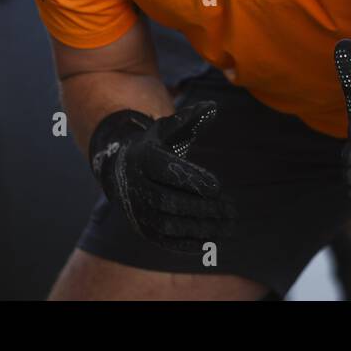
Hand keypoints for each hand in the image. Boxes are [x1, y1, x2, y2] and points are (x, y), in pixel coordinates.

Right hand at [89, 103, 236, 252]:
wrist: (120, 169)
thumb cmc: (154, 145)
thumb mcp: (167, 129)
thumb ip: (189, 119)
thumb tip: (212, 106)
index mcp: (143, 159)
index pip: (167, 171)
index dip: (192, 180)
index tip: (217, 186)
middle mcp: (135, 186)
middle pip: (168, 201)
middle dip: (201, 207)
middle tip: (230, 210)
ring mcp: (136, 209)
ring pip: (167, 224)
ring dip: (199, 228)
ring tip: (228, 227)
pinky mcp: (141, 228)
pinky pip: (163, 240)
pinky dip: (187, 244)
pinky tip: (211, 242)